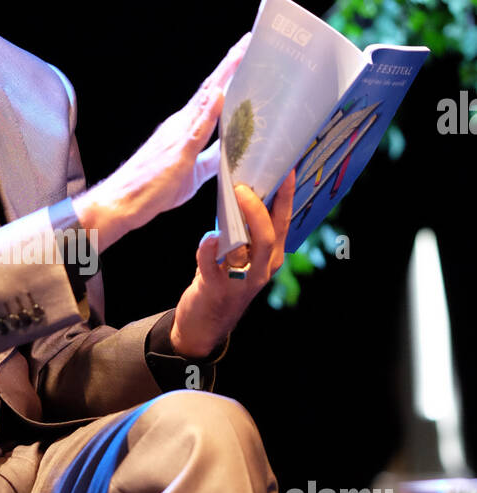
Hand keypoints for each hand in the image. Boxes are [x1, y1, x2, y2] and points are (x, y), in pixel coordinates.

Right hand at [72, 32, 250, 252]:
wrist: (121, 202)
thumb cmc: (151, 188)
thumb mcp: (192, 174)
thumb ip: (210, 159)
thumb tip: (230, 152)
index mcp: (185, 127)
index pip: (212, 96)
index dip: (228, 75)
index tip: (244, 54)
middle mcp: (181, 123)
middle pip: (211, 88)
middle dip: (230, 64)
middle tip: (248, 40)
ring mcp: (178, 134)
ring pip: (205, 99)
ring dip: (224, 76)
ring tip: (241, 54)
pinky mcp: (177, 152)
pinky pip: (197, 129)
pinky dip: (209, 110)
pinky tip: (220, 94)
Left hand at [170, 169, 295, 357]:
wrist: (205, 323)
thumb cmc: (224, 280)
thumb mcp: (242, 255)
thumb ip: (245, 230)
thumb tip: (242, 190)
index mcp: (272, 256)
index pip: (283, 221)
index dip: (286, 195)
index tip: (287, 169)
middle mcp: (262, 268)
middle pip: (268, 235)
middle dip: (258, 209)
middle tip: (243, 185)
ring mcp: (241, 281)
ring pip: (246, 251)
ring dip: (238, 225)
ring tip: (230, 200)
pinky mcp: (216, 288)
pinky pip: (213, 266)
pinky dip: (209, 250)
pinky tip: (207, 237)